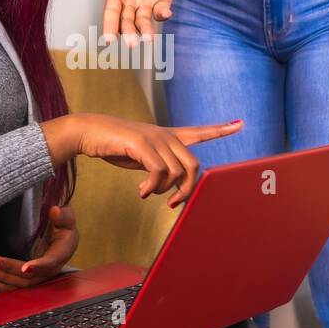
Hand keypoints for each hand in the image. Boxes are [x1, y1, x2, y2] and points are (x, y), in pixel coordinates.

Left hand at [0, 204, 78, 291]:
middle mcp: (52, 268)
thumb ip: (63, 215)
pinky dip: (5, 287)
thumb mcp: (66, 218)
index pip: (51, 262)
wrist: (64, 238)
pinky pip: (19, 286)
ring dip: (4, 279)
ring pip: (23, 282)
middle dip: (11, 269)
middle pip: (32, 275)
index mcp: (62, 252)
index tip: (25, 267)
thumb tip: (55, 210)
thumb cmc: (64, 226)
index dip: (39, 266)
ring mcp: (42, 275)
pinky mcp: (33, 278)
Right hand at [40, 112, 244, 208]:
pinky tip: (141, 192)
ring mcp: (155, 139)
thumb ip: (158, 164)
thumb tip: (170, 183)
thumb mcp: (141, 156)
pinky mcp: (142, 144)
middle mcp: (166, 135)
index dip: (220, 129)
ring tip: (147, 193)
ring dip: (163, 191)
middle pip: (194, 165)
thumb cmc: (113, 145)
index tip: (240, 123)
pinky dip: (152, 187)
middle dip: (187, 190)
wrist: (88, 132)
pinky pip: (159, 173)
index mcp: (167, 136)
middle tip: (173, 204)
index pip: (199, 132)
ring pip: (177, 172)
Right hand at [87, 0, 175, 42]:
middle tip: (131, 43)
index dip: (109, 26)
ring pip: (144, 21)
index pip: (111, 13)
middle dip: (129, 33)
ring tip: (148, 38)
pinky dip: (163, 14)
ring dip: (145, 30)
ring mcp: (146, 2)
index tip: (109, 39)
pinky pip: (162, 10)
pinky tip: (165, 13)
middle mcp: (129, 1)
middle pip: (127, 22)